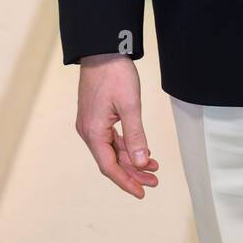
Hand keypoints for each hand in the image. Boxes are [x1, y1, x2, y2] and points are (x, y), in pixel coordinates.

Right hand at [76, 54, 158, 198]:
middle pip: (111, 161)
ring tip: (153, 167)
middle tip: (153, 181)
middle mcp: (88, 131)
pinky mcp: (96, 116)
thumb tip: (141, 164)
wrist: (102, 50)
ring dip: (132, 159)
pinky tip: (141, 151)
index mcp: (93, 132)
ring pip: (112, 150)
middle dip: (132, 173)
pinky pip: (111, 138)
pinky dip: (127, 146)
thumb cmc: (114, 74)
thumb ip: (136, 136)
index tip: (141, 192)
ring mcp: (91, 123)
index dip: (126, 181)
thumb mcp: (130, 106)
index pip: (109, 166)